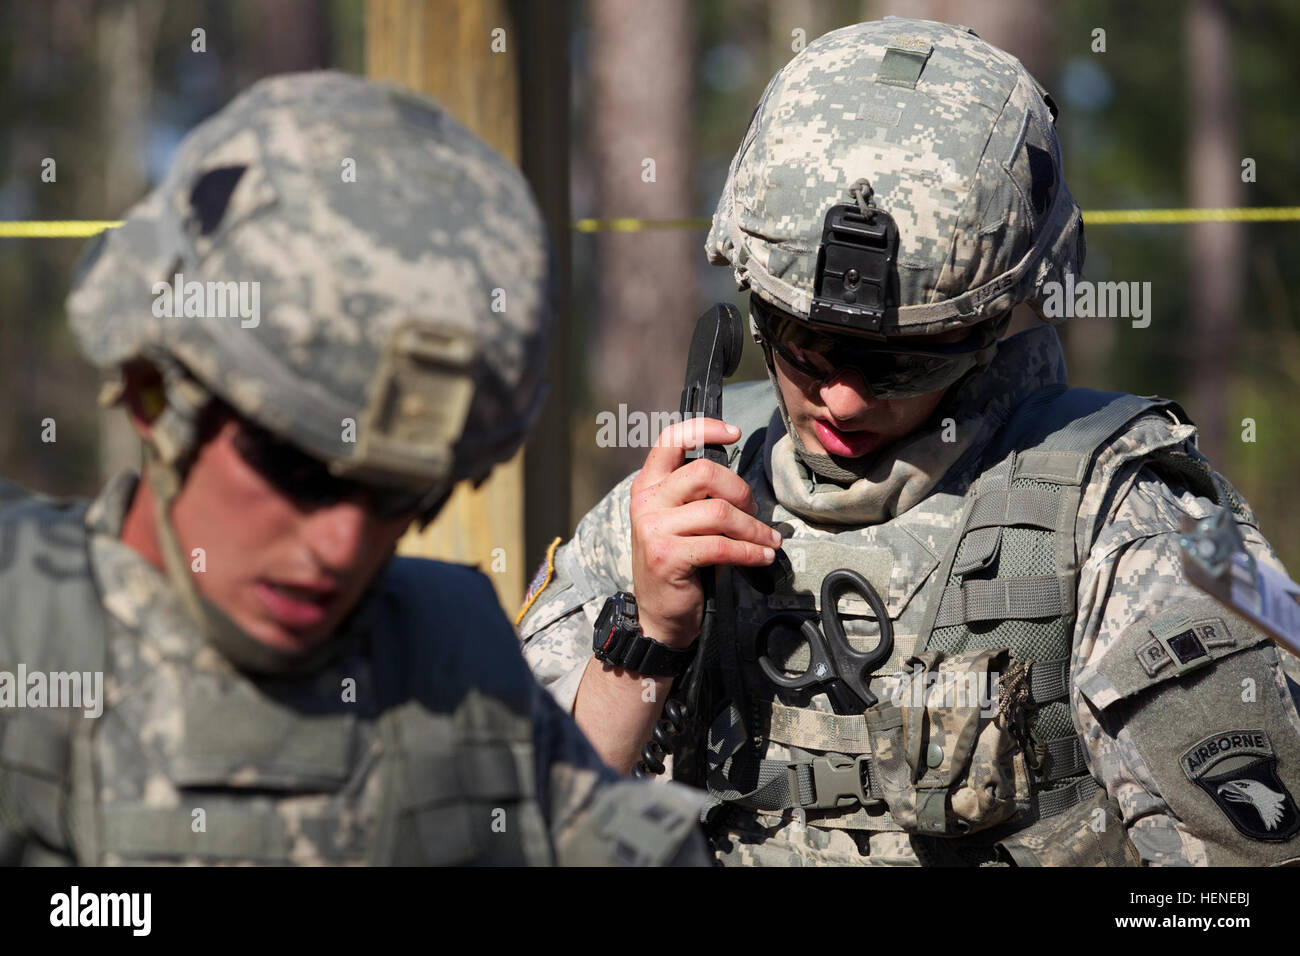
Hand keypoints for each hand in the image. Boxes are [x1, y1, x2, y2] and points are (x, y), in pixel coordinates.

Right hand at [629, 416, 780, 648]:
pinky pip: (721, 545)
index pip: (670, 440)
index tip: (733, 432)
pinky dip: (750, 551)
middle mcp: (647, 502)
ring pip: (719, 511)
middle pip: (705, 473)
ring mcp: (654, 529)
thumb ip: (698, 495)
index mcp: (648, 486)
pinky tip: (761, 557)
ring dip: (753, 528)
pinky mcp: (667, 556)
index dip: (703, 428)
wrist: (659, 614)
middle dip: (741, 491)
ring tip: (768, 541)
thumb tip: (740, 482)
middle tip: (754, 512)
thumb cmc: (679, 563)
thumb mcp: (681, 520)